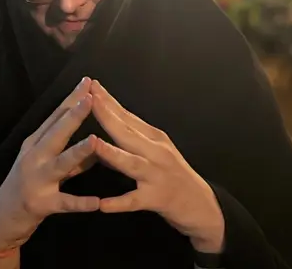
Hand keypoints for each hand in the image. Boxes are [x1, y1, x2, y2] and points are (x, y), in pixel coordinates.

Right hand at [0, 77, 99, 251]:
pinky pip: (64, 203)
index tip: (88, 82)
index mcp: (36, 142)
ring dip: (77, 151)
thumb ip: (74, 154)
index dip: (72, 99)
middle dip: (73, 116)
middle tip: (90, 99)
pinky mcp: (41, 204)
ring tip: (94, 141)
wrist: (2, 217)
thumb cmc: (30, 183)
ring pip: (60, 163)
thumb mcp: (48, 162)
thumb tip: (100, 140)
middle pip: (56, 133)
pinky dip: (80, 202)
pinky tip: (97, 203)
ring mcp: (37, 180)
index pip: (56, 116)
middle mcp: (35, 157)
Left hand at [91, 81, 224, 252]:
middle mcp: (156, 152)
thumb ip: (130, 143)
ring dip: (112, 153)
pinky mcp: (157, 199)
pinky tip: (103, 205)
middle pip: (128, 132)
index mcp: (154, 138)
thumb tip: (99, 136)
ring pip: (131, 162)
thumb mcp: (156, 152)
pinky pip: (135, 201)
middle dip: (107, 115)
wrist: (202, 206)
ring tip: (94, 143)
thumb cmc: (173, 175)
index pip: (128, 116)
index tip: (92, 85)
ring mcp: (157, 175)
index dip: (109, 101)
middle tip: (88, 99)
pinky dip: (119, 202)